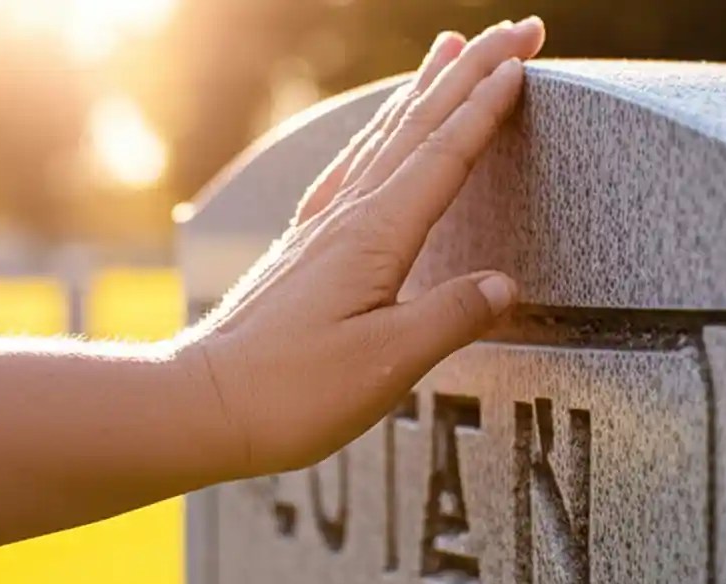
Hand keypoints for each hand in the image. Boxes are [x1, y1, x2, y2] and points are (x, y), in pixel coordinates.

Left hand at [187, 18, 546, 478]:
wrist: (202, 404)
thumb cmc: (290, 392)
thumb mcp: (387, 362)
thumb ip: (451, 317)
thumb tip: (504, 285)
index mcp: (373, 235)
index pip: (444, 153)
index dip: (486, 107)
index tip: (523, 66)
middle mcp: (344, 217)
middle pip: (417, 125)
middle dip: (470, 71)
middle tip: (515, 32)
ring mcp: (318, 227)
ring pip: (381, 137)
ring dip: (422, 90)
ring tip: (447, 50)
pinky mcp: (302, 248)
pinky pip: (352, 167)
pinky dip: (377, 134)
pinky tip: (377, 137)